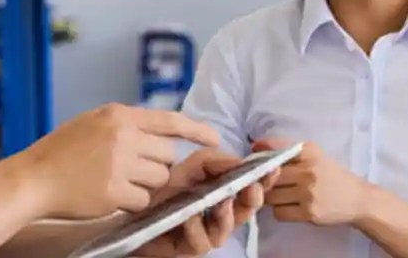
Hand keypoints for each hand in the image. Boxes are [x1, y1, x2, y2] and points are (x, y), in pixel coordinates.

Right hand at [17, 103, 219, 219]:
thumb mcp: (94, 122)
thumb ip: (125, 125)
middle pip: (168, 155)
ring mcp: (119, 164)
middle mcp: (122, 135)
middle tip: (132, 170)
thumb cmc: (61, 152)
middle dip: (157, 165)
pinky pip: (143, 200)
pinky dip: (131, 202)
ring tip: (115, 180)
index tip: (214, 139)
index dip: (197, 130)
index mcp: (118, 114)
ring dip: (145, 185)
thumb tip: (161, 134)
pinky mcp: (114, 191)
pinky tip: (109, 195)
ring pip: (159, 179)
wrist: (33, 178)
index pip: (170, 120)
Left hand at [131, 148, 278, 256]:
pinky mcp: (188, 248)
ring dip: (225, 215)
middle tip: (252, 188)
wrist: (134, 208)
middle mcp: (220, 216)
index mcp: (225, 194)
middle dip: (252, 200)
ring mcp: (205, 234)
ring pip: (226, 230)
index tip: (273, 168)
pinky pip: (200, 242)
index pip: (252, 188)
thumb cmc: (166, 188)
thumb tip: (237, 160)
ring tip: (221, 199)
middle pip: (245, 212)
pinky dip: (196, 227)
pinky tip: (189, 215)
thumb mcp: (189, 167)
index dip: (265, 180)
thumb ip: (213, 160)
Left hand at [255, 138, 370, 225]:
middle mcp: (308, 170)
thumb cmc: (331, 175)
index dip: (260, 154)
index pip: (276, 149)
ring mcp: (308, 192)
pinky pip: (279, 213)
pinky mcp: (309, 212)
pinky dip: (280, 211)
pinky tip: (289, 206)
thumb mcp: (315, 155)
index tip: (254, 155)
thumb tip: (256, 147)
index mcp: (309, 152)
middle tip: (267, 183)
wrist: (358, 199)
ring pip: (271, 196)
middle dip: (264, 181)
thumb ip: (289, 151)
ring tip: (281, 195)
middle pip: (269, 176)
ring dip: (271, 198)